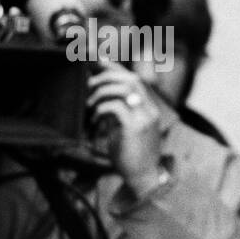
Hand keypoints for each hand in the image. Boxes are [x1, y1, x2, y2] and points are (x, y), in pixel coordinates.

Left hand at [88, 62, 164, 195]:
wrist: (143, 177)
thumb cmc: (132, 154)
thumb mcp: (124, 128)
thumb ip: (117, 111)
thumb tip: (99, 94)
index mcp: (149, 108)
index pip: (133, 79)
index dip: (114, 68)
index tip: (97, 61)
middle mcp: (150, 110)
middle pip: (130, 79)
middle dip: (106, 77)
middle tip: (89, 86)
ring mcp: (145, 117)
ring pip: (124, 88)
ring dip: (103, 91)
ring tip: (91, 103)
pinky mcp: (135, 127)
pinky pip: (116, 106)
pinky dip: (102, 108)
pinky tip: (96, 117)